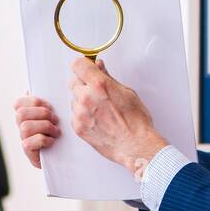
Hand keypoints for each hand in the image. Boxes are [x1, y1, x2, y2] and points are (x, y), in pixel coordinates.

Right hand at [14, 94, 59, 168]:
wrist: (69, 156)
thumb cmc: (64, 133)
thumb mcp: (60, 115)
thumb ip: (52, 104)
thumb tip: (48, 88)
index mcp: (28, 115)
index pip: (19, 103)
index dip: (34, 101)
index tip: (50, 105)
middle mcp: (22, 126)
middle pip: (21, 113)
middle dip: (42, 113)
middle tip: (56, 119)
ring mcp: (24, 139)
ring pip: (25, 127)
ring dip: (44, 127)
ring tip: (57, 131)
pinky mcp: (28, 152)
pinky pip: (29, 142)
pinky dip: (43, 140)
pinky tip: (52, 141)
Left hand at [69, 56, 167, 177]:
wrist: (135, 145)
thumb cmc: (136, 122)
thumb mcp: (127, 92)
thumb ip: (108, 78)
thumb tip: (99, 67)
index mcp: (99, 86)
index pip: (78, 65)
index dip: (84, 65)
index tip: (87, 67)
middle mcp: (86, 98)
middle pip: (73, 81)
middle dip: (83, 83)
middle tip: (96, 90)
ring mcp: (80, 113)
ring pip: (74, 99)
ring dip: (82, 100)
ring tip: (100, 109)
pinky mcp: (78, 127)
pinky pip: (74, 114)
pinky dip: (82, 115)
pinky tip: (97, 119)